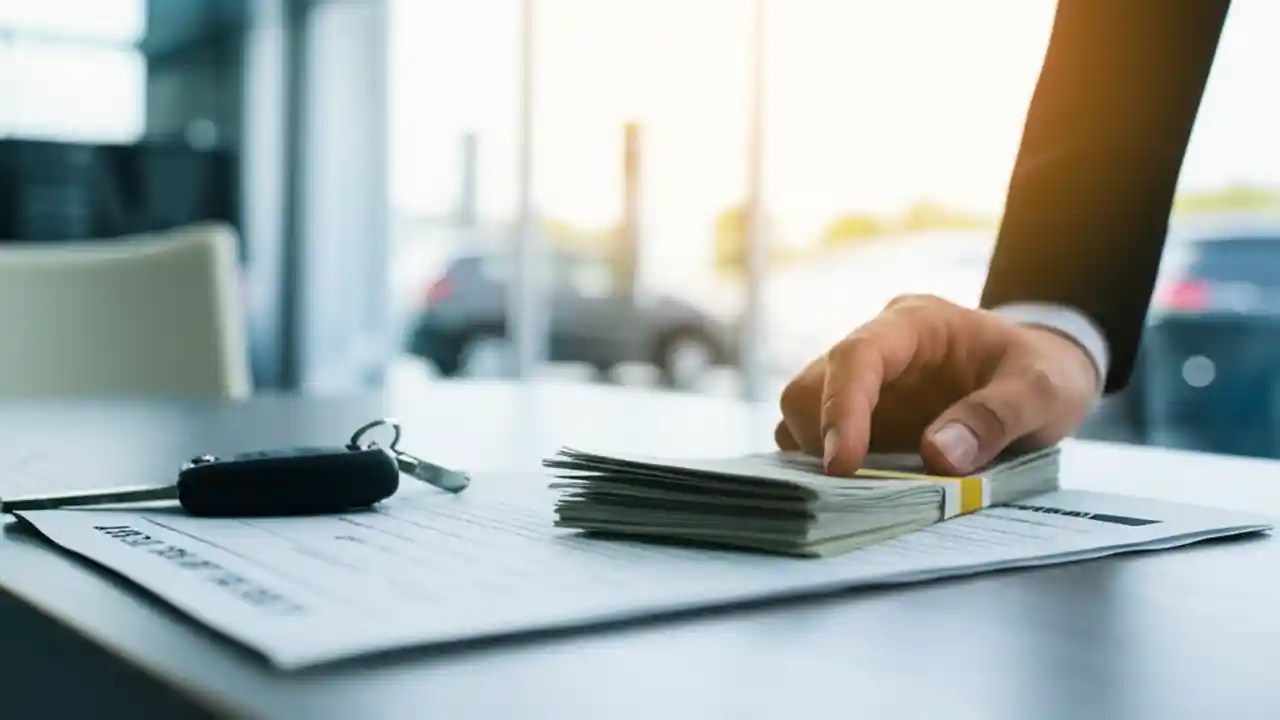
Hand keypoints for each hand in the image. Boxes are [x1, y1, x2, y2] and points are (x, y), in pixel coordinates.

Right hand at [776, 295, 1101, 475]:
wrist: (1045, 376)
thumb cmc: (1045, 372)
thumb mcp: (1043, 389)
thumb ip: (996, 416)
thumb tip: (937, 455)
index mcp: (914, 324)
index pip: (856, 356)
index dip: (841, 409)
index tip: (844, 465)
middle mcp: (877, 349)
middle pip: (810, 384)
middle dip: (821, 437)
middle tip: (860, 488)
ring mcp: (864, 385)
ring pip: (801, 412)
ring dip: (817, 455)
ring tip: (864, 492)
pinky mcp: (861, 419)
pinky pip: (814, 439)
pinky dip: (824, 467)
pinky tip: (863, 491)